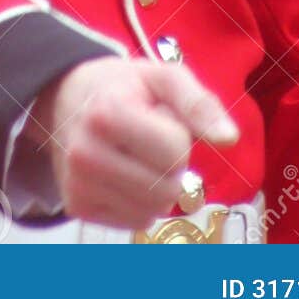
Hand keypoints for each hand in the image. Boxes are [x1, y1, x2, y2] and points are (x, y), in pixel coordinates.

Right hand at [25, 55, 238, 229]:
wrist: (68, 98)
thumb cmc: (125, 87)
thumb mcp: (165, 77)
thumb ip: (200, 104)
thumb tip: (230, 139)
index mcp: (107, 113)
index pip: (176, 153)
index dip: (179, 136)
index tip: (157, 118)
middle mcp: (85, 153)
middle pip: (167, 189)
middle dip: (172, 166)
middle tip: (148, 139)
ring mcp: (77, 184)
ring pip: (153, 211)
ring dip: (158, 186)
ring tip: (136, 154)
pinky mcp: (76, 206)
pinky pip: (136, 221)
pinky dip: (140, 201)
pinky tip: (124, 172)